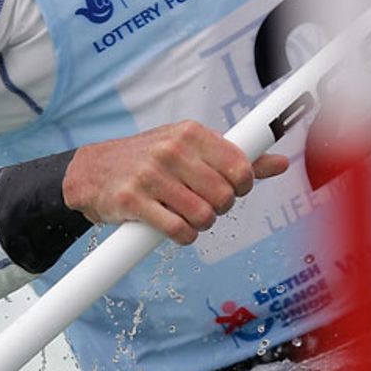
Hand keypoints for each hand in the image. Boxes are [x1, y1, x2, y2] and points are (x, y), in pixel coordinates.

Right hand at [62, 120, 289, 244]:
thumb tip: (280, 163)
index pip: (241, 166)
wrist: (91, 172)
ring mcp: (151, 175)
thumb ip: (235, 158)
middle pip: (225, 195)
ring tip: (190, 217)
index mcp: (191, 133)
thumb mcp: (191, 149)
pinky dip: (183, 237)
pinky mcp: (133, 201)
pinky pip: (178, 230)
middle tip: (207, 205)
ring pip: (204, 215)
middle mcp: (172, 150)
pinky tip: (175, 228)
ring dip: (201, 225)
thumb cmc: (149, 160)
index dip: (243, 186)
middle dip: (221, 208)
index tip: (234, 190)